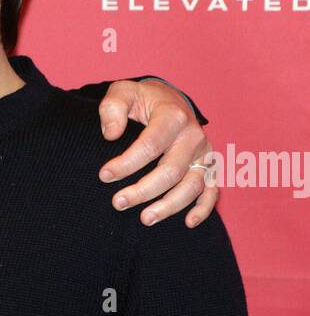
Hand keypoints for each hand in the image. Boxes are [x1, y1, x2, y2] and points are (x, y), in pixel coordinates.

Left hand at [96, 79, 218, 227]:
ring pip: (192, 185)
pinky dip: (203, 208)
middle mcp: (193, 135)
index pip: (150, 146)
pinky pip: (211, 190)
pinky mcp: (208, 166)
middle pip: (171, 171)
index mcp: (173, 116)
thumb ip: (113, 108)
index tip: (104, 175)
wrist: (168, 100)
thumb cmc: (142, 99)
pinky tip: (187, 222)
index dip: (126, 164)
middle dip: (143, 191)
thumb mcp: (123, 93)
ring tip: (145, 219)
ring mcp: (204, 153)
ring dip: (169, 205)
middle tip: (118, 203)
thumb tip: (111, 135)